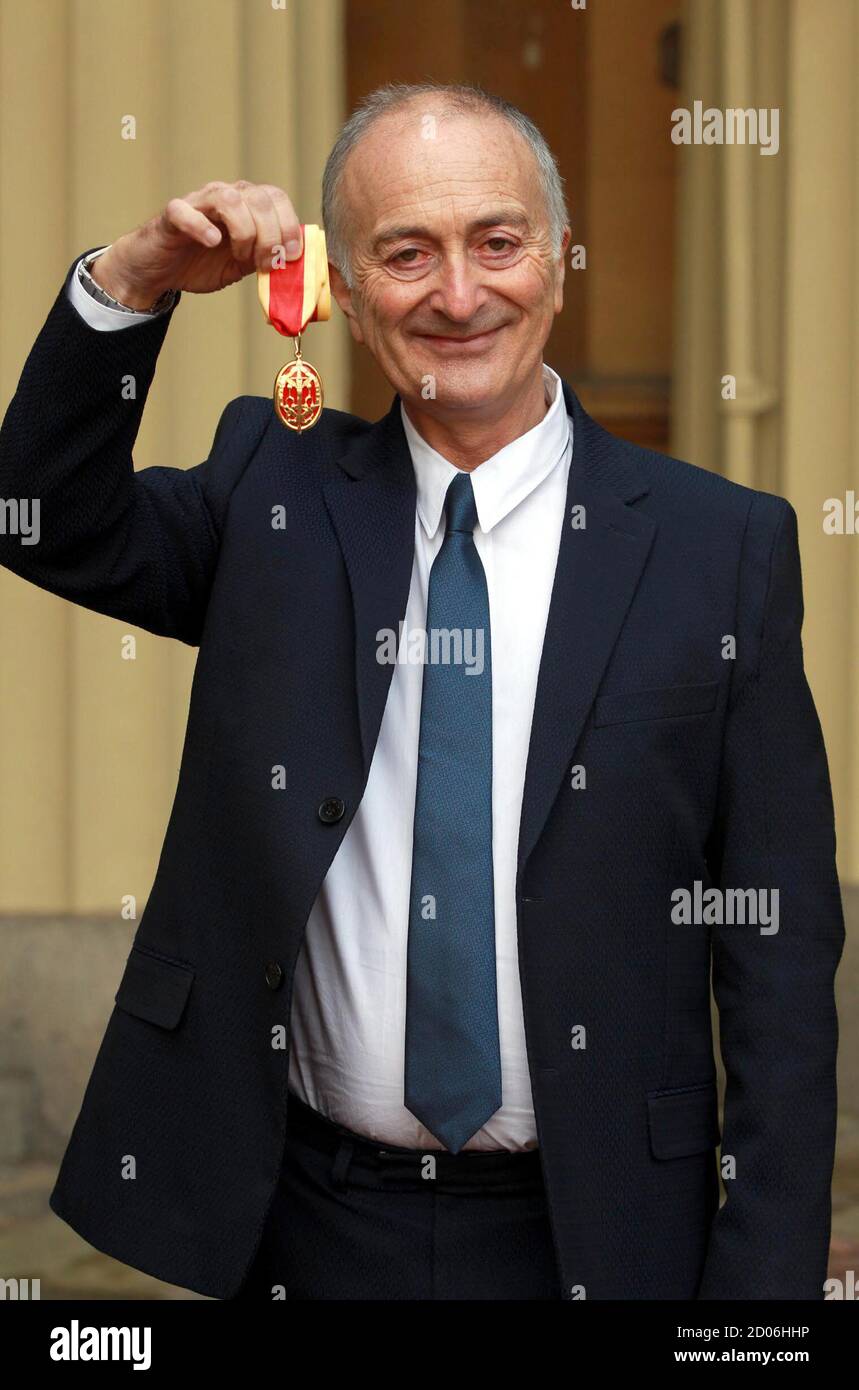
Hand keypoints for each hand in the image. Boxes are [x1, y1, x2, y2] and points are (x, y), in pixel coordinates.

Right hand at [90, 180, 303, 308]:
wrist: (159, 270)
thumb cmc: (202, 263)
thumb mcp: (244, 265)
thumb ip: (269, 259)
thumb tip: (301, 265)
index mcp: (245, 205)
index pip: (276, 198)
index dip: (290, 225)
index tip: (290, 256)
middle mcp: (224, 196)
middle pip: (259, 198)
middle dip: (270, 236)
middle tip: (263, 264)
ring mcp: (197, 202)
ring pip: (229, 198)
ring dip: (244, 232)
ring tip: (239, 257)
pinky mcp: (172, 215)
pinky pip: (185, 210)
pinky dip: (202, 226)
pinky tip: (212, 243)